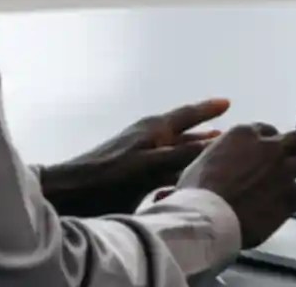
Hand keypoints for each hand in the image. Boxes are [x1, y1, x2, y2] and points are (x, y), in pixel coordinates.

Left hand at [40, 98, 228, 216]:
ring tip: (209, 151)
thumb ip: (182, 154)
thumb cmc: (109, 178)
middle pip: (183, 132)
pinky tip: (179, 177)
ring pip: (173, 149)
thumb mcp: (151, 164)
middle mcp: (148, 137)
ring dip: (191, 150)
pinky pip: (163, 164)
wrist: (68, 193)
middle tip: (225, 132)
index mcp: (154, 129)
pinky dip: (177, 167)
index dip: (209, 110)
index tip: (227, 103)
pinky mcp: (131, 171)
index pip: (188, 115)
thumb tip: (215, 142)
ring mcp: (138, 153)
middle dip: (204, 133)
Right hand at [177, 124, 295, 247]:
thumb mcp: (201, 161)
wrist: (207, 216)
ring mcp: (283, 170)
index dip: (269, 140)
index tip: (268, 148)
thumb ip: (218, 156)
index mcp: (244, 134)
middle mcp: (268, 147)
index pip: (266, 129)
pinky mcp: (292, 195)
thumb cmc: (197, 192)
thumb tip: (218, 162)